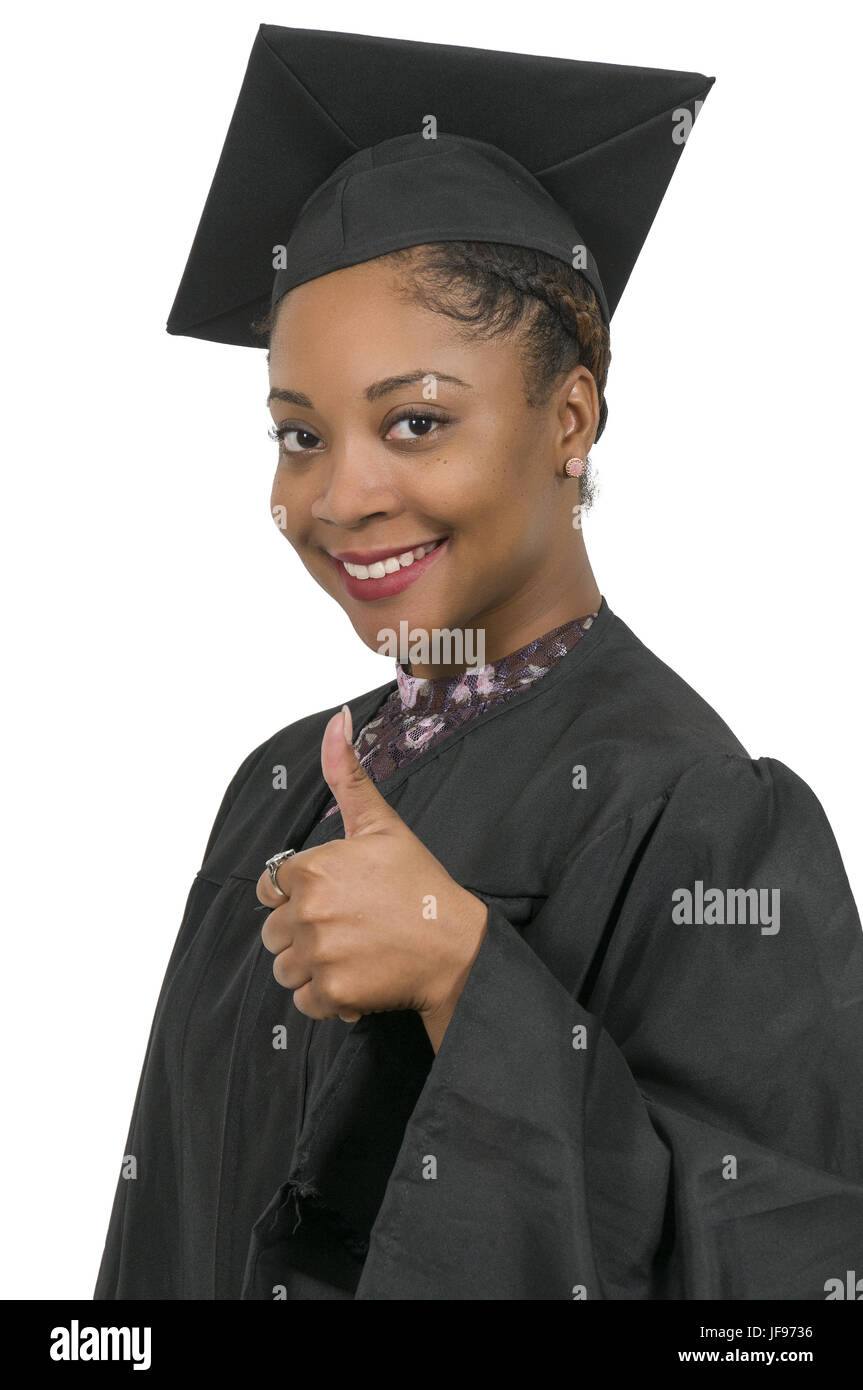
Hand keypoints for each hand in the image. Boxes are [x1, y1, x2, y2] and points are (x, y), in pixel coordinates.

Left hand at [256, 706, 487, 1048]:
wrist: (456, 945)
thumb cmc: (419, 883)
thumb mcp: (382, 824)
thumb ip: (346, 774)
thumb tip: (336, 718)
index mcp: (312, 868)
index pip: (270, 890)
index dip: (299, 896)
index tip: (335, 899)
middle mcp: (309, 910)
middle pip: (274, 934)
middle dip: (304, 935)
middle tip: (351, 929)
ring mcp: (320, 954)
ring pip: (285, 969)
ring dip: (311, 968)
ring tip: (353, 954)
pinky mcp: (333, 991)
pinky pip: (305, 1001)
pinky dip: (326, 997)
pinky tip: (357, 978)